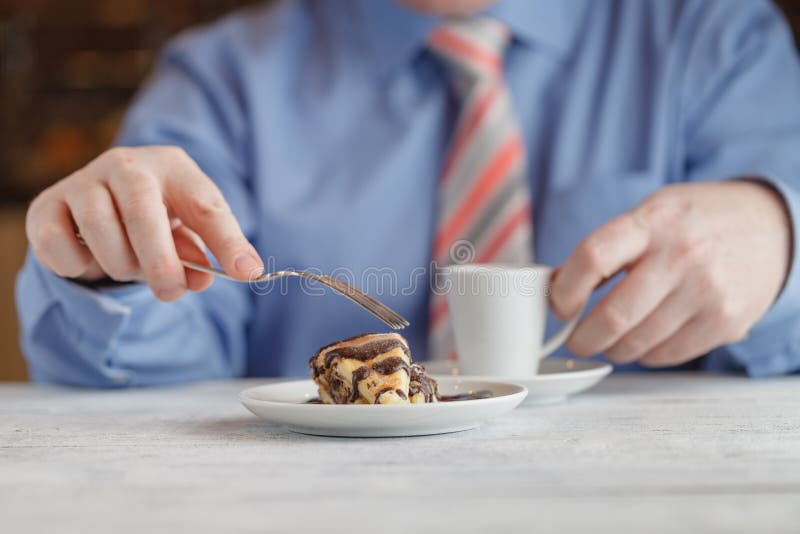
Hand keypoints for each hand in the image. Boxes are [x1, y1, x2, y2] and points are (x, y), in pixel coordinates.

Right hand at [26, 146, 262, 300]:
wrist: (99, 204)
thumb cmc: (157, 219)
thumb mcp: (188, 231)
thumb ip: (203, 254)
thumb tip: (203, 280)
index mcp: (174, 167)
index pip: (205, 204)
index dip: (227, 241)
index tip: (246, 273)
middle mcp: (126, 164)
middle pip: (143, 212)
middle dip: (160, 262)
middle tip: (171, 293)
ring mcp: (83, 180)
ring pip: (100, 229)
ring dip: (121, 264)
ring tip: (130, 268)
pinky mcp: (47, 205)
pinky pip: (59, 244)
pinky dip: (79, 265)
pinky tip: (90, 258)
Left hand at [550, 180, 791, 366]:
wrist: (771, 228)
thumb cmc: (697, 221)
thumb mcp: (651, 213)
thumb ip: (607, 245)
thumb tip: (557, 285)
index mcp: (653, 222)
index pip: (592, 257)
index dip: (564, 290)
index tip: (559, 306)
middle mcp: (681, 256)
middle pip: (613, 316)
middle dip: (583, 339)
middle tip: (576, 340)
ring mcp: (707, 292)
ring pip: (637, 344)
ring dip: (612, 350)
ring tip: (609, 340)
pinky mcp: (725, 323)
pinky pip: (667, 355)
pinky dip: (645, 355)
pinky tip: (644, 339)